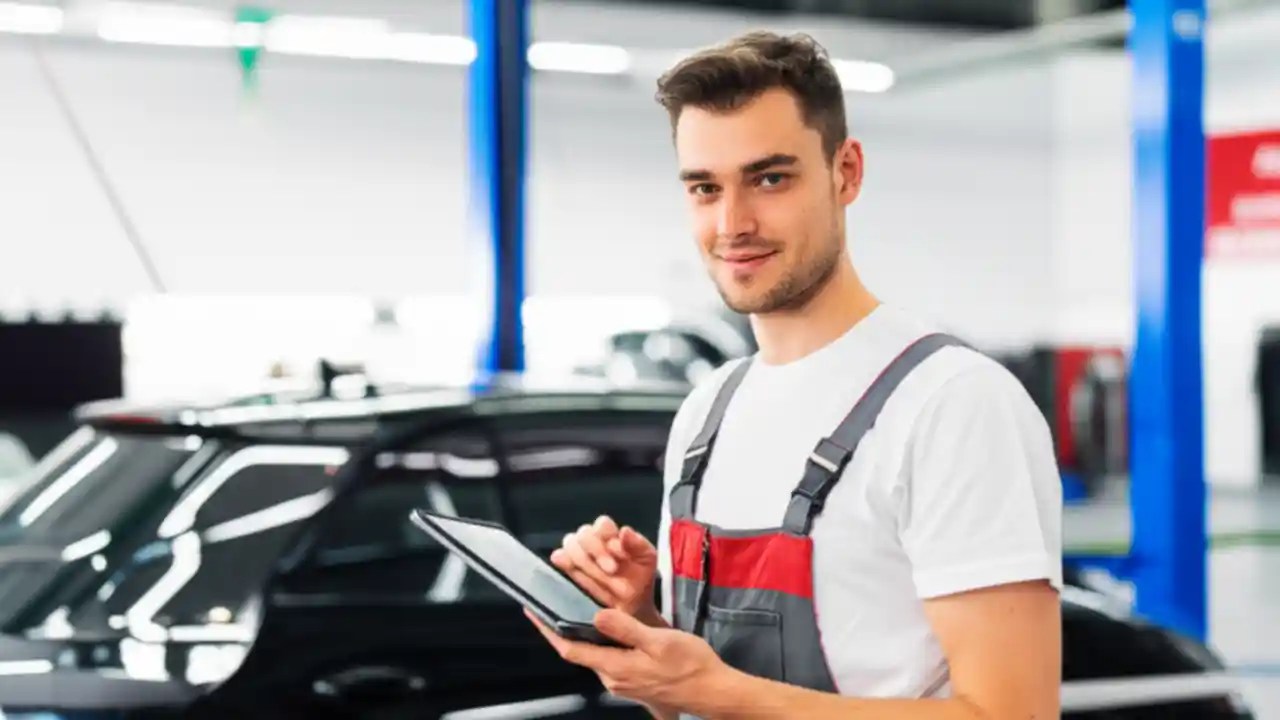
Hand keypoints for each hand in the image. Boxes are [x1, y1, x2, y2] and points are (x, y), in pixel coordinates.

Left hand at [527, 608, 729, 714]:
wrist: (714, 691)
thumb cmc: (690, 665)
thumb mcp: (658, 640)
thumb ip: (625, 628)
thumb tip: (595, 615)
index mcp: (615, 668)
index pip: (570, 648)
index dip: (548, 630)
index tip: (531, 610)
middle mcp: (613, 679)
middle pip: (580, 651)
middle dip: (565, 628)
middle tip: (555, 600)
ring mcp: (624, 683)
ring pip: (597, 654)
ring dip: (586, 634)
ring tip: (579, 608)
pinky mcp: (636, 682)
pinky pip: (611, 659)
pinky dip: (604, 642)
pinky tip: (610, 627)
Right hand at [550, 515, 659, 621]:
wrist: (632, 606)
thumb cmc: (640, 579)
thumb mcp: (647, 560)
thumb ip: (638, 544)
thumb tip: (624, 531)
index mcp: (612, 534)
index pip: (602, 524)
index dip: (607, 537)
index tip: (619, 556)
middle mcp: (593, 539)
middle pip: (584, 533)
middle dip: (597, 551)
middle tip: (612, 570)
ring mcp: (579, 552)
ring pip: (571, 543)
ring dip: (584, 559)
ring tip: (599, 576)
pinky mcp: (569, 566)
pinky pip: (559, 557)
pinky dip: (564, 561)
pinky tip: (570, 567)